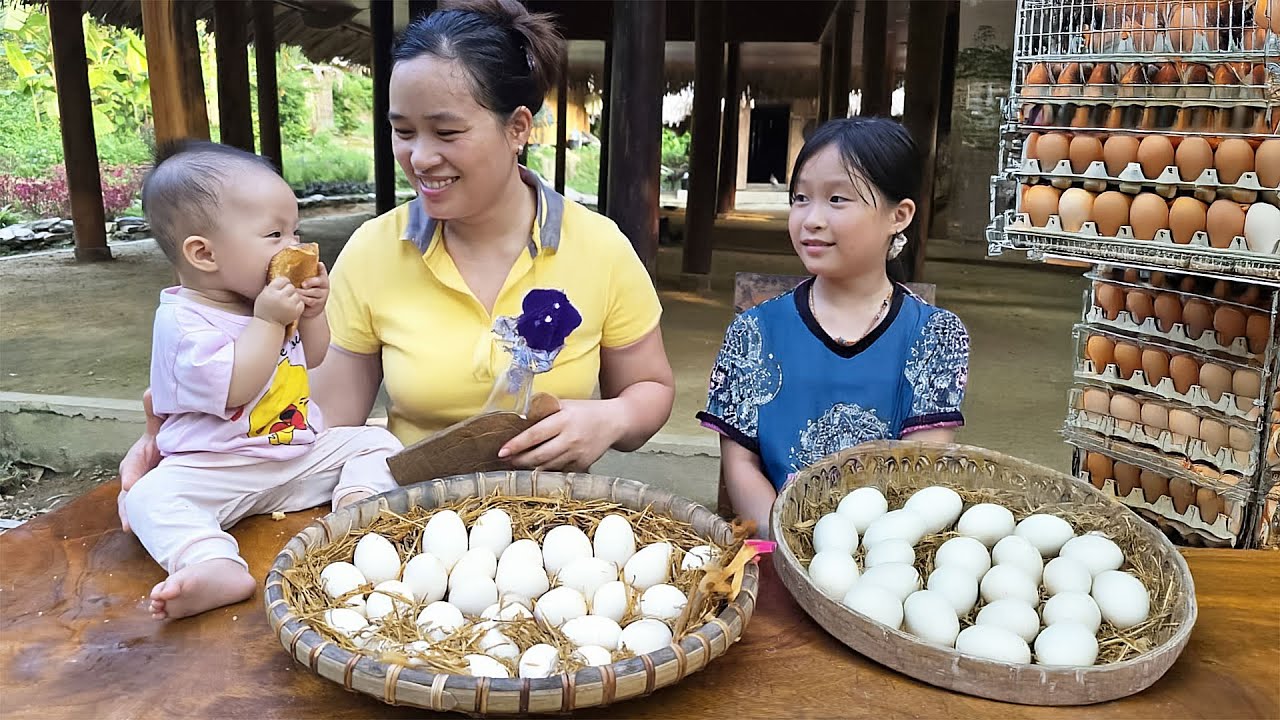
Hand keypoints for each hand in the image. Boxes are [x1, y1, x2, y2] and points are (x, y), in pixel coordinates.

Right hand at [118, 389, 163, 532]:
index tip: (131, 485)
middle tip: (128, 520)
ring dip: (133, 517)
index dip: (131, 475)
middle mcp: (138, 475)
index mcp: (139, 458)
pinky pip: (149, 512)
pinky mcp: (156, 500)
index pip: (132, 467)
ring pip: (135, 505)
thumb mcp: (162, 427)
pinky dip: (146, 521)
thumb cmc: (168, 439)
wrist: (181, 451)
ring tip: (133, 529)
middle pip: (130, 492)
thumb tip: (150, 392)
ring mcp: (146, 489)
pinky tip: (148, 532)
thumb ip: (156, 413)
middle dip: (127, 506)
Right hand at [254, 277, 303, 327]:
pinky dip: (297, 304)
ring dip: (293, 297)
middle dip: (288, 290)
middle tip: (285, 295)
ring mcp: (289, 305)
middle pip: (291, 286)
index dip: (283, 282)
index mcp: (270, 291)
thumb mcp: (263, 295)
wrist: (268, 324)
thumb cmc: (264, 308)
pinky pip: (300, 302)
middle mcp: (280, 297)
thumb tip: (277, 273)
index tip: (282, 286)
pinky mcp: (296, 311)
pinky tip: (291, 306)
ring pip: (297, 294)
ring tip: (288, 301)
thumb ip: (271, 285)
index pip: (282, 280)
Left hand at [299, 262, 328, 318]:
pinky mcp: (319, 304)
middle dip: (310, 282)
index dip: (321, 268)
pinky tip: (297, 298)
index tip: (319, 264)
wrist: (310, 309)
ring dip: (303, 292)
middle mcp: (324, 286)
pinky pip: (311, 301)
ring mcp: (323, 295)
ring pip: (313, 292)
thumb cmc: (305, 293)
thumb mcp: (306, 283)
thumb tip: (290, 265)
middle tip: (303, 284)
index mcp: (321, 279)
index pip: (323, 271)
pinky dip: (303, 299)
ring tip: (295, 291)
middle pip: (319, 281)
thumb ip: (303, 275)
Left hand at [499, 399, 620, 471]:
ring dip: (530, 467)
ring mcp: (578, 453)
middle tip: (506, 461)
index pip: (535, 435)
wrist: (615, 421)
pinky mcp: (583, 464)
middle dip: (519, 460)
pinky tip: (538, 468)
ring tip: (518, 465)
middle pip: (539, 455)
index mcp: (564, 420)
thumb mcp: (565, 404)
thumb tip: (517, 416)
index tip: (501, 451)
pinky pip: (560, 471)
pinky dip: (547, 470)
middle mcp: (571, 438)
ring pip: (548, 466)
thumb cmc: (585, 411)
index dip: (516, 445)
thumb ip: (544, 411)